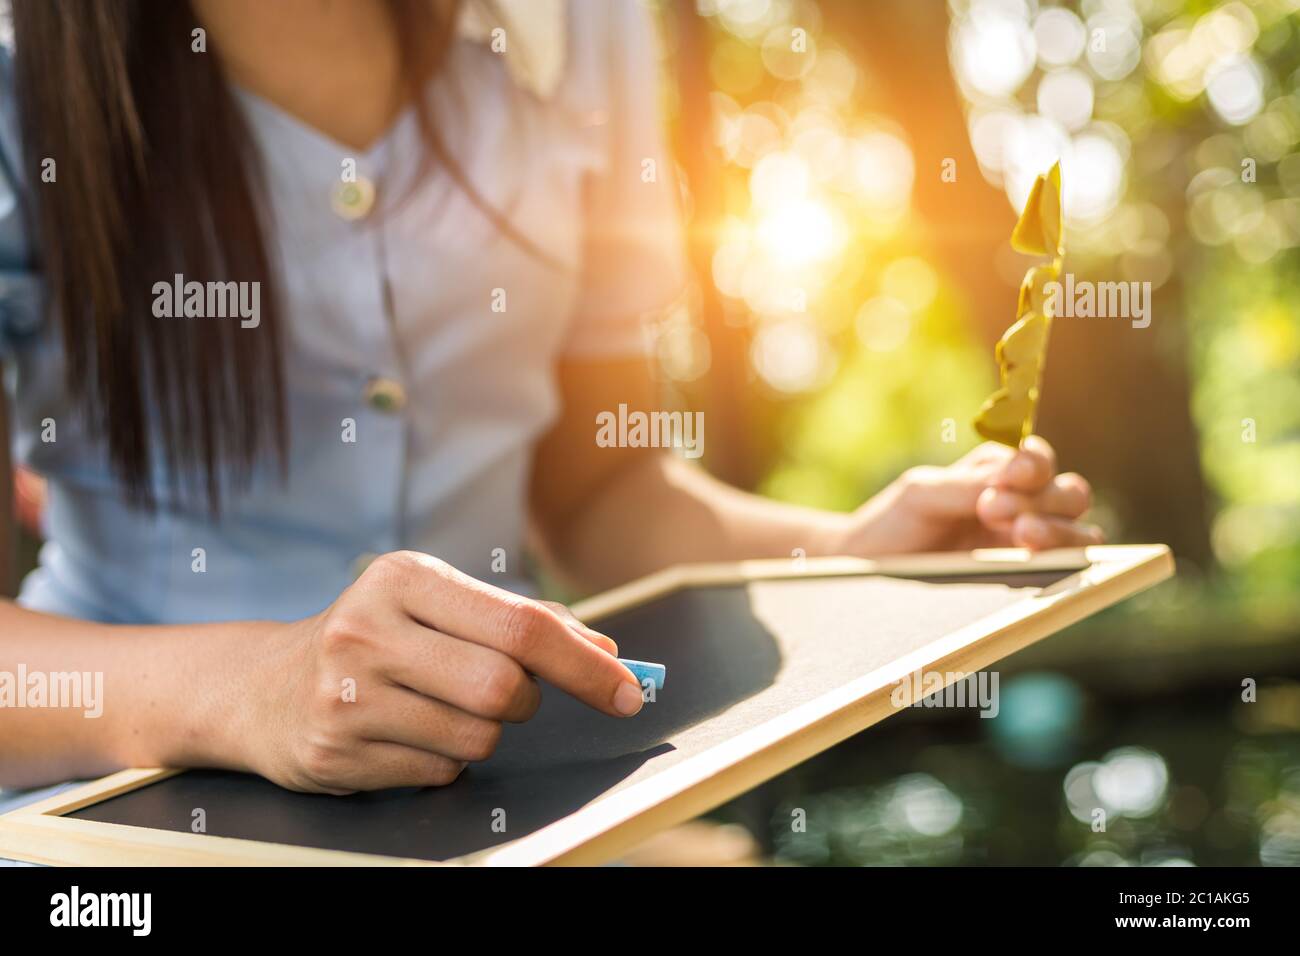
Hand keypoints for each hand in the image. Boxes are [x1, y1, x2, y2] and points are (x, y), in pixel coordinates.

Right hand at [240, 551, 643, 793]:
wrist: (260, 687)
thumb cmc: (376, 638)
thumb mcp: (437, 606)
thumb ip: (521, 622)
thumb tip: (608, 653)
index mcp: (403, 577)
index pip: (521, 625)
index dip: (586, 663)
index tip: (629, 691)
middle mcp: (367, 631)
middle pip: (504, 689)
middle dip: (526, 701)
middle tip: (506, 694)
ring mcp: (345, 696)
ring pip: (478, 739)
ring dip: (483, 734)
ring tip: (436, 707)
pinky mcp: (335, 754)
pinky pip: (439, 773)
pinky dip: (443, 761)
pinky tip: (404, 734)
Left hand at [839, 435, 1103, 554]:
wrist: (869, 570)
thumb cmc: (893, 523)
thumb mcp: (922, 494)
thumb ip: (966, 483)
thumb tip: (1012, 478)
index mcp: (997, 474)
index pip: (1039, 461)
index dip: (1033, 466)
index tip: (1002, 481)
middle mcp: (1020, 506)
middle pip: (1070, 495)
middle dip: (1046, 501)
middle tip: (994, 511)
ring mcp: (1023, 546)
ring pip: (1078, 534)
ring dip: (1059, 532)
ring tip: (1022, 536)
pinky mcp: (1021, 581)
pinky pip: (1061, 573)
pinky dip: (1060, 566)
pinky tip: (1032, 565)